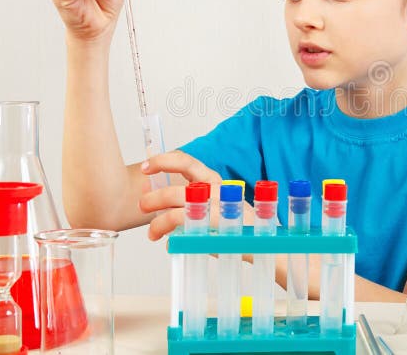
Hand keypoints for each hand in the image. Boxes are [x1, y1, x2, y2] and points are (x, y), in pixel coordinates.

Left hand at [138, 151, 253, 239]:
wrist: (263, 244)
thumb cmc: (237, 226)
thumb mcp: (217, 206)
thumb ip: (191, 202)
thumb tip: (157, 200)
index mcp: (215, 180)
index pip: (187, 162)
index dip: (163, 161)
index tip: (146, 167)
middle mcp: (216, 189)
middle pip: (178, 186)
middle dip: (154, 194)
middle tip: (143, 204)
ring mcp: (216, 206)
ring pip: (177, 203)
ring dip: (158, 217)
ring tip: (151, 231)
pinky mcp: (215, 223)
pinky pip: (182, 221)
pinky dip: (167, 230)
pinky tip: (164, 240)